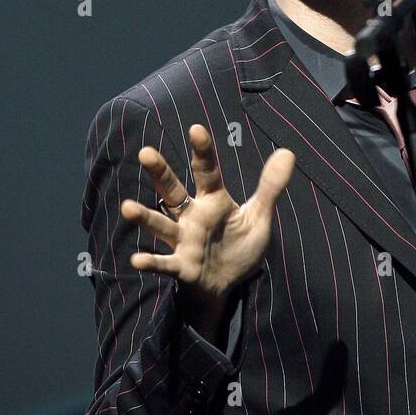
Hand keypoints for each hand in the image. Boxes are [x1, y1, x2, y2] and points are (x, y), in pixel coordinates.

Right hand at [120, 123, 295, 300]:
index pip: (207, 171)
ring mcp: (184, 241)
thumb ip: (270, 186)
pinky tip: (137, 260)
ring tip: (126, 207)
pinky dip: (151, 262)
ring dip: (144, 216)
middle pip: (173, 190)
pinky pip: (165, 263)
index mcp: (213, 201)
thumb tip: (289, 151)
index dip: (202, 151)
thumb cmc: (238, 247)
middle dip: (160, 172)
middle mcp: (193, 216)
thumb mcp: (259, 216)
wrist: (227, 286)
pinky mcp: (182, 266)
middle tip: (145, 152)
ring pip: (161, 224)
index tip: (196, 129)